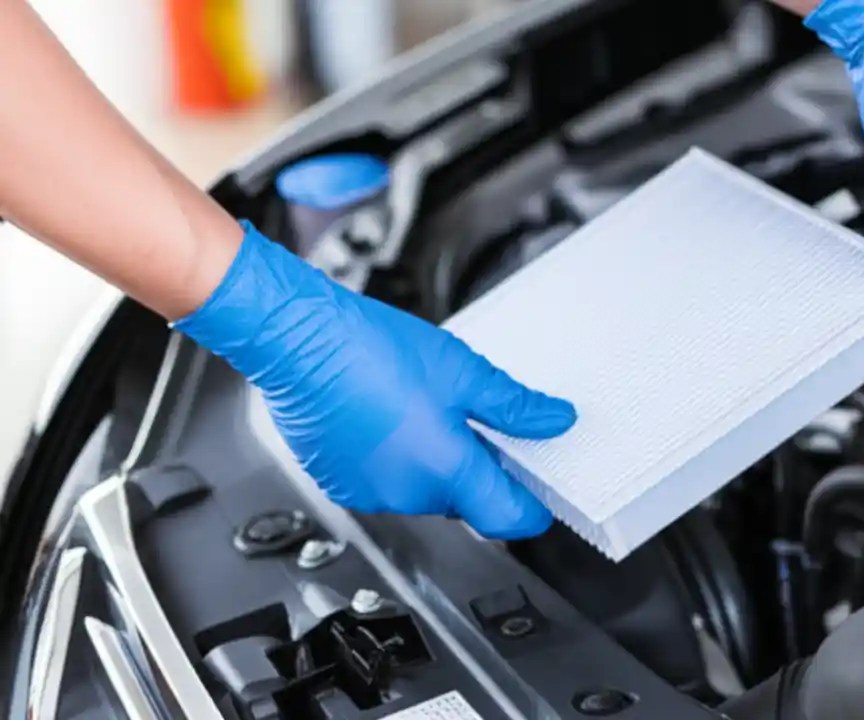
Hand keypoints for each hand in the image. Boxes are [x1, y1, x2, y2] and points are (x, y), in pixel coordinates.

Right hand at [176, 223, 574, 538]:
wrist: (297, 338)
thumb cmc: (370, 350)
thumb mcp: (462, 371)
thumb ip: (514, 406)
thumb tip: (554, 421)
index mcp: (445, 470)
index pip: (507, 517)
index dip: (530, 510)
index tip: (540, 498)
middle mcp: (407, 494)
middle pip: (465, 502)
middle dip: (478, 470)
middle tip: (479, 424)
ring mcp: (369, 493)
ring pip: (424, 492)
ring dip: (435, 465)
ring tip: (425, 410)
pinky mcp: (340, 484)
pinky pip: (385, 484)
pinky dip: (397, 461)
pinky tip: (391, 419)